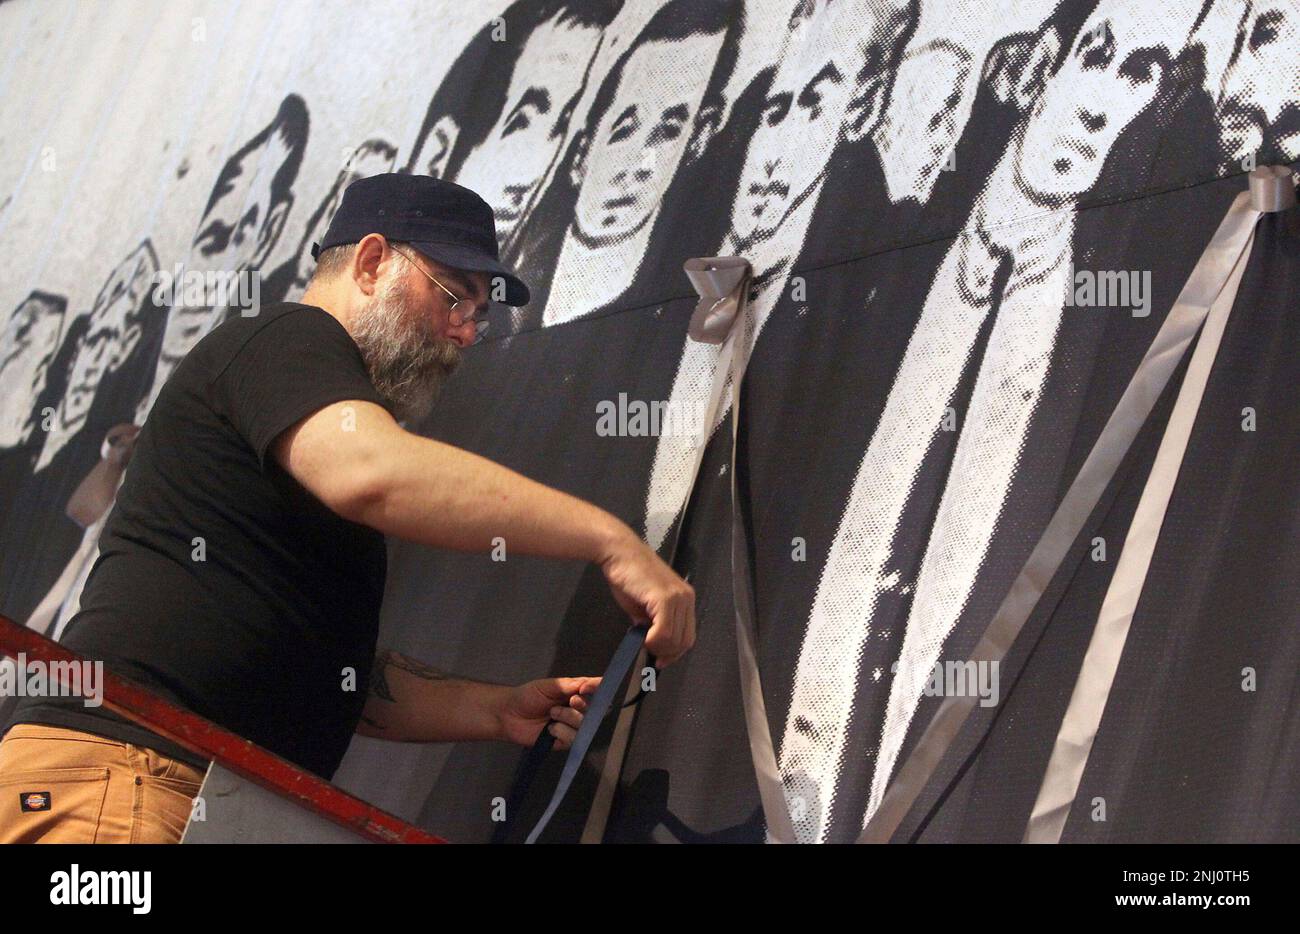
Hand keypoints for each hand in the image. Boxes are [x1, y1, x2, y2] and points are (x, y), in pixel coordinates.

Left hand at [498, 676, 599, 750]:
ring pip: (584, 725)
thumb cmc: (527, 696)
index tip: (586, 689)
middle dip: (583, 705)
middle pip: (595, 710)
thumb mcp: (548, 685)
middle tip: (571, 701)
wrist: (508, 715)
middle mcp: (576, 710)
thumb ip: (569, 685)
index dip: (597, 689)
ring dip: (568, 718)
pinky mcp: (564, 741)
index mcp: (575, 693)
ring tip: (552, 714)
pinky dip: (561, 732)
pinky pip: (572, 739)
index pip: (595, 691)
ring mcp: (571, 726)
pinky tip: (549, 729)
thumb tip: (588, 683)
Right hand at [599, 532, 695, 667]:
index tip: (660, 660)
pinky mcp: (665, 597)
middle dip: (667, 653)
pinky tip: (643, 637)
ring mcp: (678, 597)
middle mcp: (686, 597)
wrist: (619, 553)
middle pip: (685, 640)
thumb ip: (652, 622)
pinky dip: (654, 640)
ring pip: (675, 638)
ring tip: (644, 642)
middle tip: (650, 655)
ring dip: (658, 647)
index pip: (688, 635)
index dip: (675, 652)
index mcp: (685, 598)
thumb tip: (652, 642)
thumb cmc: (628, 576)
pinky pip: (665, 631)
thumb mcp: (643, 606)